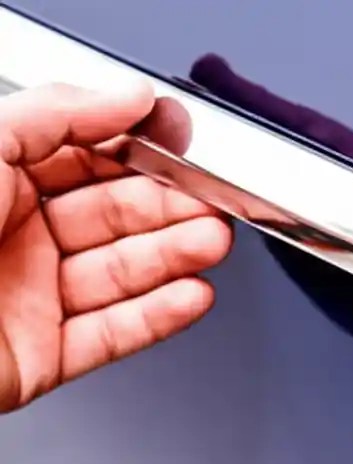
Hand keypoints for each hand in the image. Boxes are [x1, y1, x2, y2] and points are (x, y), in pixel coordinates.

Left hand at [0, 82, 231, 411]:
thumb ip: (57, 114)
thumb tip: (127, 96)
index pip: (81, 158)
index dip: (135, 151)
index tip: (179, 144)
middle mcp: (9, 239)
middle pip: (111, 217)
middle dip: (167, 207)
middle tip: (208, 201)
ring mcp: (27, 299)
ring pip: (120, 274)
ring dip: (174, 256)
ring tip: (211, 242)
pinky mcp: (40, 356)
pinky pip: (113, 335)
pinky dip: (159, 317)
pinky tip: (192, 295)